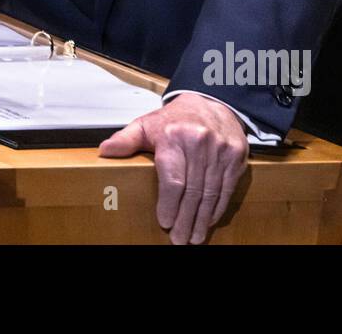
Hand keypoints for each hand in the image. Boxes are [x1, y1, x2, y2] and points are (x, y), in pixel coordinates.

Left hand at [98, 93, 248, 243]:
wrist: (211, 102)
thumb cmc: (175, 119)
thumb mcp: (146, 124)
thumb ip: (126, 139)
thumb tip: (105, 150)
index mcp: (173, 136)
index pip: (173, 179)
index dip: (169, 205)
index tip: (165, 222)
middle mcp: (199, 143)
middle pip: (193, 192)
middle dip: (185, 220)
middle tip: (179, 239)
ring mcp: (221, 150)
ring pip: (211, 193)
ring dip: (202, 220)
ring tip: (194, 237)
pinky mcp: (236, 156)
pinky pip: (227, 188)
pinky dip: (218, 208)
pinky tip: (209, 220)